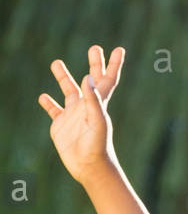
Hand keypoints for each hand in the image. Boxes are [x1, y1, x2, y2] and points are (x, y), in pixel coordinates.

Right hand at [37, 45, 124, 184]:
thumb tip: (87, 77)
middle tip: (94, 47)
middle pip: (90, 79)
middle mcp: (87, 105)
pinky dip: (48, 103)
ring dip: (64, 77)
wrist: (89, 166)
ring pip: (69, 90)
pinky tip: (43, 97)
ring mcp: (74, 114)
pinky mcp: (61, 125)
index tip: (119, 49)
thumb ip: (93, 99)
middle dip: (94, 63)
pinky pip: (54, 111)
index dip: (114, 64)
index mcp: (99, 102)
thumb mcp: (97, 120)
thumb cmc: (97, 144)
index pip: (108, 79)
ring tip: (55, 62)